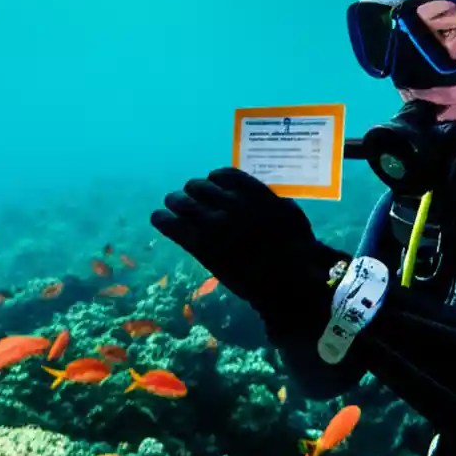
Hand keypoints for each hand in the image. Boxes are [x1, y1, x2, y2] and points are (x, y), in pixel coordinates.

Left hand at [149, 167, 347, 330]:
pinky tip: (159, 218)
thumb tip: (257, 198)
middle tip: (190, 199)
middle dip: (193, 191)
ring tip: (172, 205)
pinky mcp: (199, 245)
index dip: (214, 180)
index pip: (222, 175)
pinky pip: (170, 224)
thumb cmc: (296, 249)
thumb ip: (268, 201)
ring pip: (179, 201)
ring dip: (175, 202)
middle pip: (197, 186)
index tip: (212, 187)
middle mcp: (229, 203)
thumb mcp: (289, 213)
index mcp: (252, 192)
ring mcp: (213, 223)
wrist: (287, 280)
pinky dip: (162, 219)